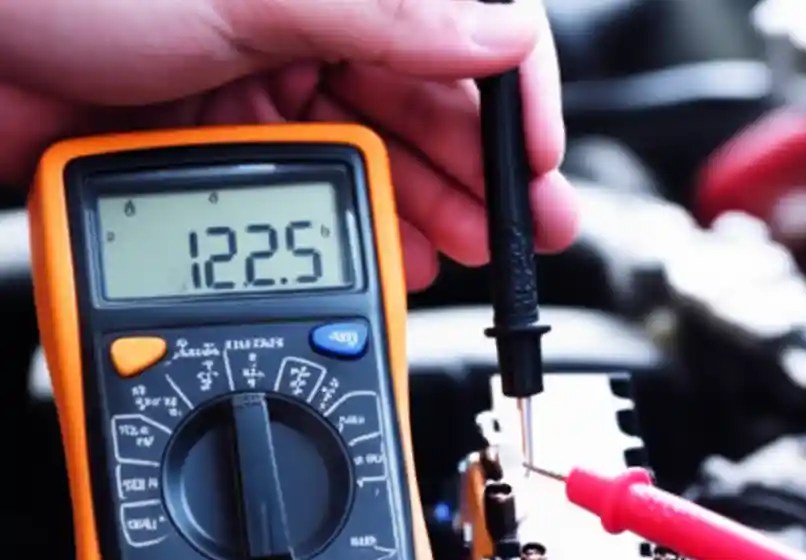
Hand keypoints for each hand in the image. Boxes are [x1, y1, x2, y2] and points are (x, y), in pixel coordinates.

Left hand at [0, 0, 578, 289]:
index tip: (538, 158)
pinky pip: (317, 195)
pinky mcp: (233, 147)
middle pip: (429, 105)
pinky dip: (357, 231)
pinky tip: (391, 255)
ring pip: (378, 158)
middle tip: (523, 230)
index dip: (514, 93)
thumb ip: (388, 18)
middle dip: (481, 171)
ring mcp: (271, 89)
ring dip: (428, 210)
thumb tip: (499, 35)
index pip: (462, 26)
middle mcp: (309, 29)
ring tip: (465, 252)